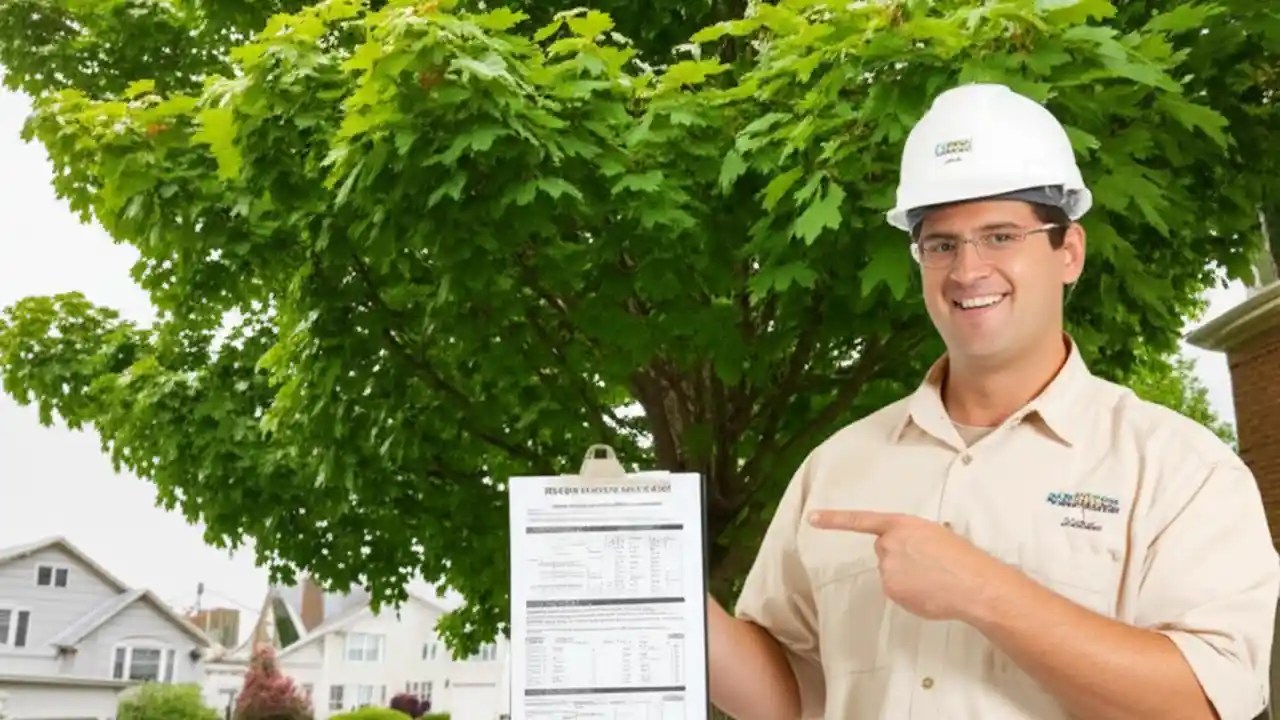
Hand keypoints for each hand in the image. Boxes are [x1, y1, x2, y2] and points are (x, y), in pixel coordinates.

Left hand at [807, 510, 1013, 621]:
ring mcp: (888, 569)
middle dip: (899, 556)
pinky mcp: (892, 591)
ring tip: (933, 578)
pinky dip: (909, 592)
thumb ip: (911, 538)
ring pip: (891, 572)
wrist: (974, 583)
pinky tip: (929, 592)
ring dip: (906, 576)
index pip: (861, 520)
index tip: (812, 518)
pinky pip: (896, 591)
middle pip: (883, 550)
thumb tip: (908, 553)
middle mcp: (889, 545)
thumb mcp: (935, 534)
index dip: (835, 519)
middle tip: (928, 563)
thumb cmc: (961, 557)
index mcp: (901, 525)